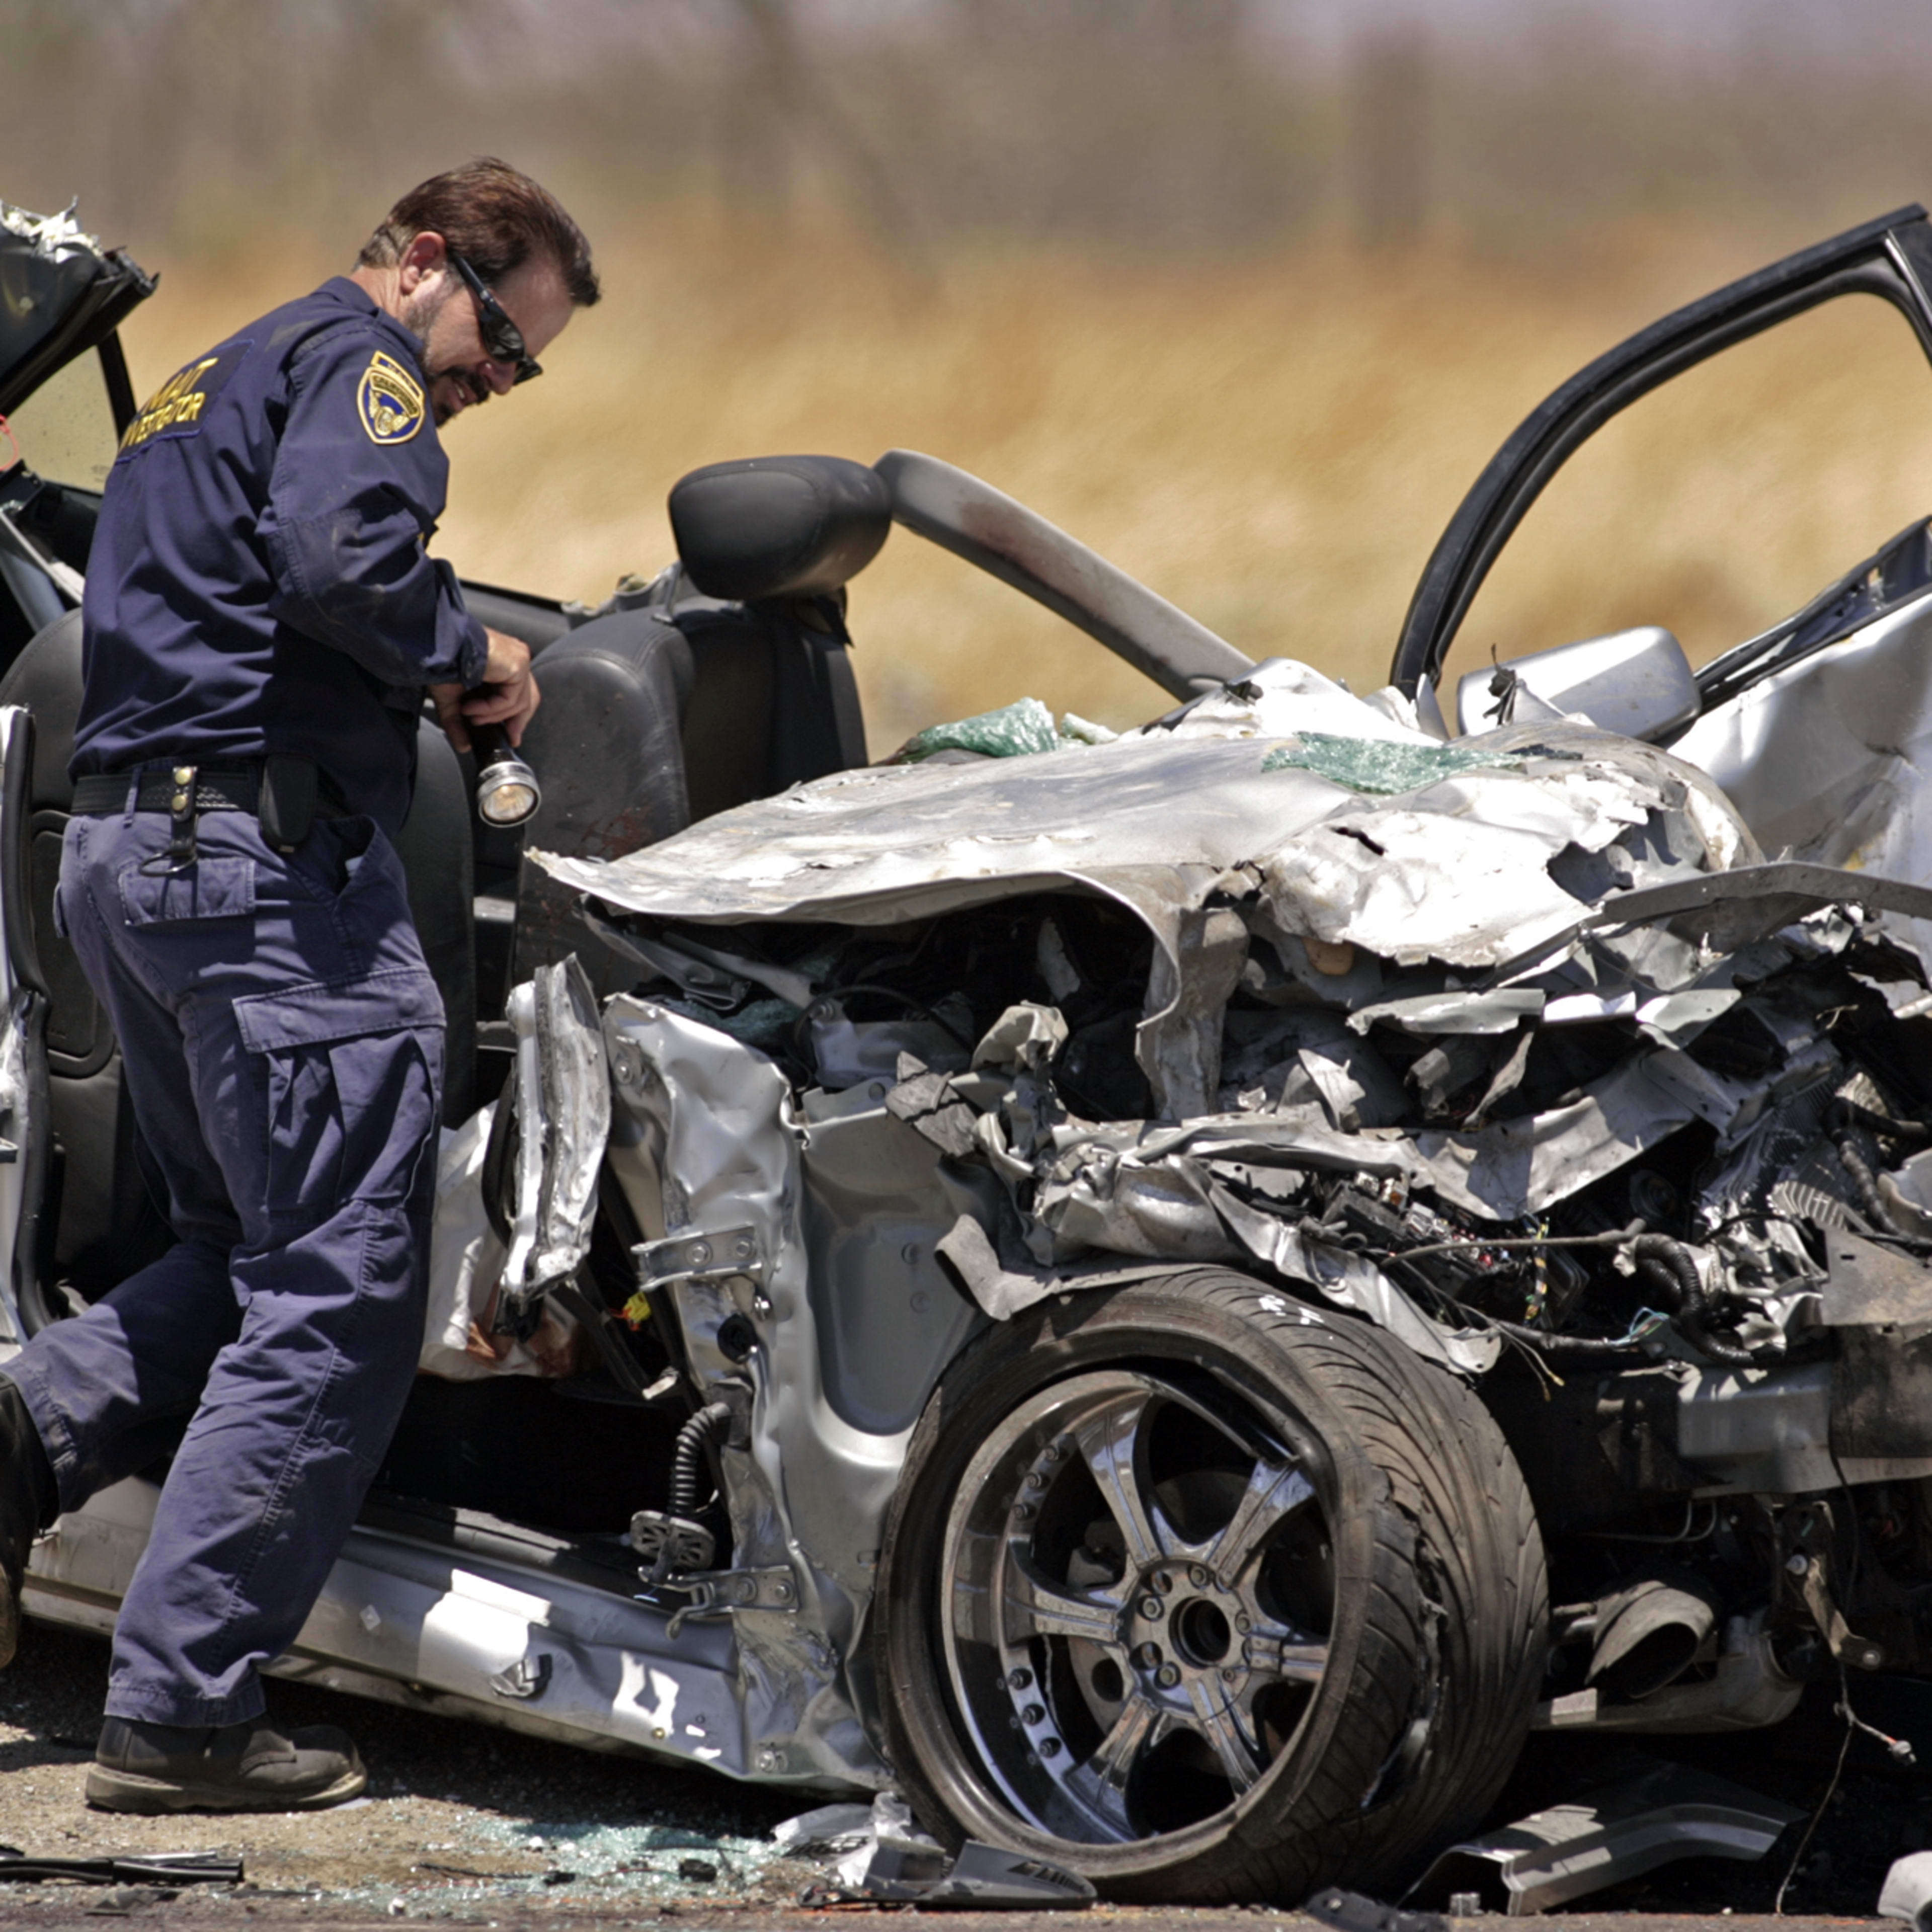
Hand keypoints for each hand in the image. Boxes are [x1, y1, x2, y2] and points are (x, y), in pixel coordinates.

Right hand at [430, 628, 540, 752]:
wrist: (439, 646)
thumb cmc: (443, 664)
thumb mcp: (451, 700)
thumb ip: (458, 723)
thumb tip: (463, 747)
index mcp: (504, 664)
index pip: (521, 693)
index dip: (517, 717)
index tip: (511, 736)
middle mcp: (515, 659)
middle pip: (528, 698)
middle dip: (517, 722)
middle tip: (509, 738)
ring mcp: (519, 660)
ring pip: (519, 702)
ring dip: (493, 716)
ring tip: (471, 717)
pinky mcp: (518, 664)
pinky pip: (511, 698)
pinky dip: (492, 709)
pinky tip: (472, 708)